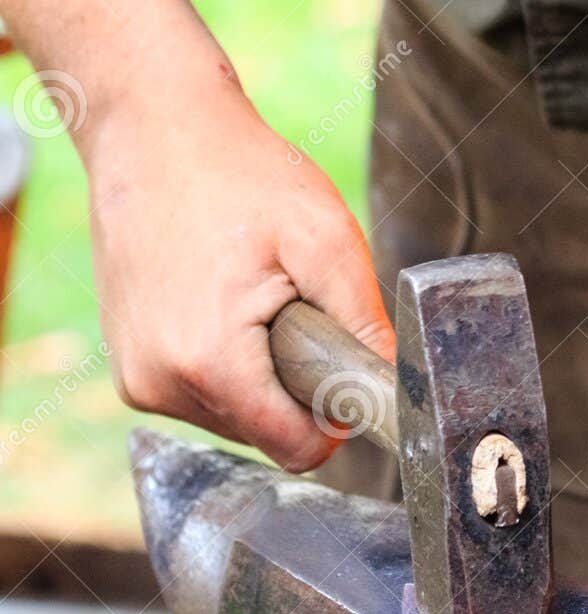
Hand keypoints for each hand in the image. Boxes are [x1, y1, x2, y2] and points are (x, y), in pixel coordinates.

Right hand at [84, 82, 391, 470]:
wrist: (151, 129)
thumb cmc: (239, 174)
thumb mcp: (326, 241)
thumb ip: (365, 325)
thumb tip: (397, 390)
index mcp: (208, 363)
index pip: (299, 449)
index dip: (336, 418)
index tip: (341, 363)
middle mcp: (161, 384)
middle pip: (269, 435)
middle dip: (295, 386)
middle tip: (289, 308)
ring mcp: (138, 380)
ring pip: (238, 419)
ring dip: (261, 375)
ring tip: (250, 298)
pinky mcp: (130, 370)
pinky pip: (204, 397)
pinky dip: (228, 365)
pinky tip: (222, 303)